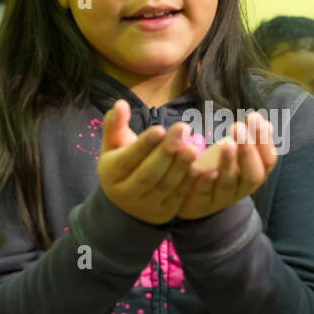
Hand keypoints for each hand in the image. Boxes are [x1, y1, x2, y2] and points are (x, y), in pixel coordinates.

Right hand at [97, 100, 202, 224]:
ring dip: (181, 166)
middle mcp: (127, 192)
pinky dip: (190, 181)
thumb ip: (115, 124)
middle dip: (166, 151)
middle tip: (183, 128)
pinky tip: (202, 166)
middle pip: (148, 173)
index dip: (144, 145)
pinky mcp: (165, 211)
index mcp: (112, 174)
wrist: (126, 203)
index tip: (160, 128)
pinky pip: (179, 195)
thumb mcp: (113, 145)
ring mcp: (146, 204)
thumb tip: (121, 103)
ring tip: (194, 146)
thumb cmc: (121, 164)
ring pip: (165, 185)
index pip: (128, 159)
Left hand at [176, 113, 277, 219]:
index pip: (268, 161)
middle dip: (248, 151)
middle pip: (252, 175)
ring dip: (229, 163)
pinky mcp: (200, 203)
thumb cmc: (218, 168)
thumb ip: (249, 139)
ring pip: (228, 184)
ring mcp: (221, 198)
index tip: (255, 118)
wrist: (192, 196)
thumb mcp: (235, 152)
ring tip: (227, 143)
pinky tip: (205, 168)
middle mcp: (241, 188)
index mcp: (253, 174)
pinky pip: (204, 194)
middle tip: (238, 127)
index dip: (264, 141)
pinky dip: (206, 182)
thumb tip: (265, 123)